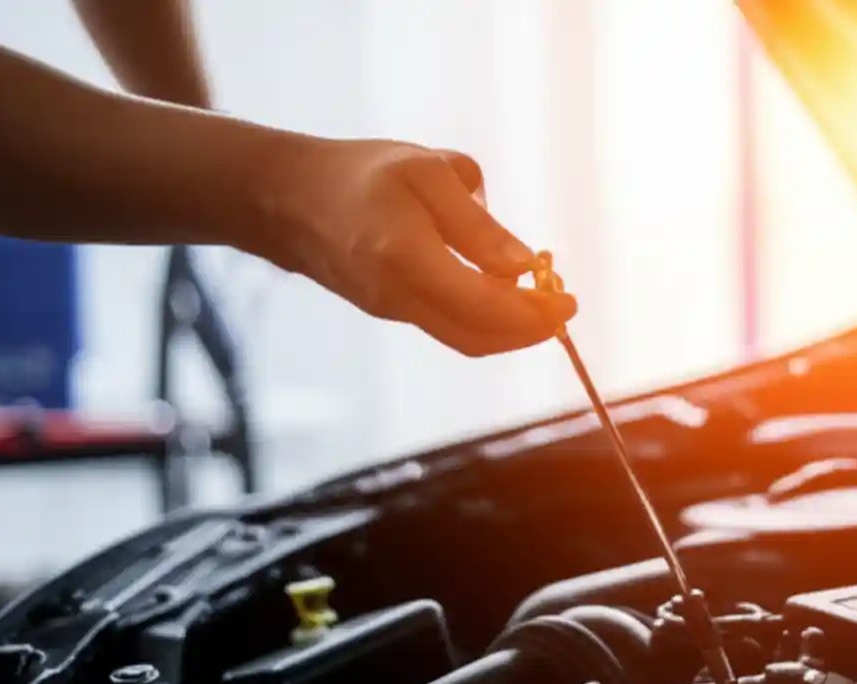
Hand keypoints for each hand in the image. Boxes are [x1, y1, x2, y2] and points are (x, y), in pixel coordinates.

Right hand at [249, 138, 575, 355]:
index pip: (484, 307)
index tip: (569, 300)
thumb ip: (476, 225)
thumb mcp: (426, 174)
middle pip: (479, 337)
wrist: (288, 197)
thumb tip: (525, 267)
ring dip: (508, 327)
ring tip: (540, 296)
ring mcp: (392, 310)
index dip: (534, 313)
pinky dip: (483, 317)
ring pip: (464, 337)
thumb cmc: (360, 173)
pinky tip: (500, 289)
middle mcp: (397, 297)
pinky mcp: (390, 311)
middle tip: (564, 304)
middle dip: (529, 329)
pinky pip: (447, 325)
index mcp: (405, 259)